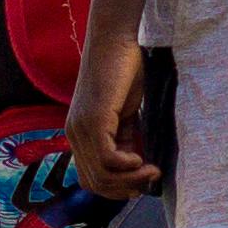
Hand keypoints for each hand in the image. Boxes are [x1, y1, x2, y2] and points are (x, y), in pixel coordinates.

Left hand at [69, 21, 156, 204]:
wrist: (116, 38)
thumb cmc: (123, 70)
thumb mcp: (126, 114)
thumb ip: (126, 138)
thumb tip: (139, 166)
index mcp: (79, 134)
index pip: (90, 179)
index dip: (117, 188)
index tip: (142, 181)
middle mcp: (74, 134)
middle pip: (94, 183)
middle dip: (125, 189)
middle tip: (151, 177)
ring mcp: (81, 128)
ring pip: (101, 175)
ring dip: (130, 180)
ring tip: (152, 170)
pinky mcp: (94, 120)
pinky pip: (107, 159)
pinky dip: (127, 166)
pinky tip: (141, 158)